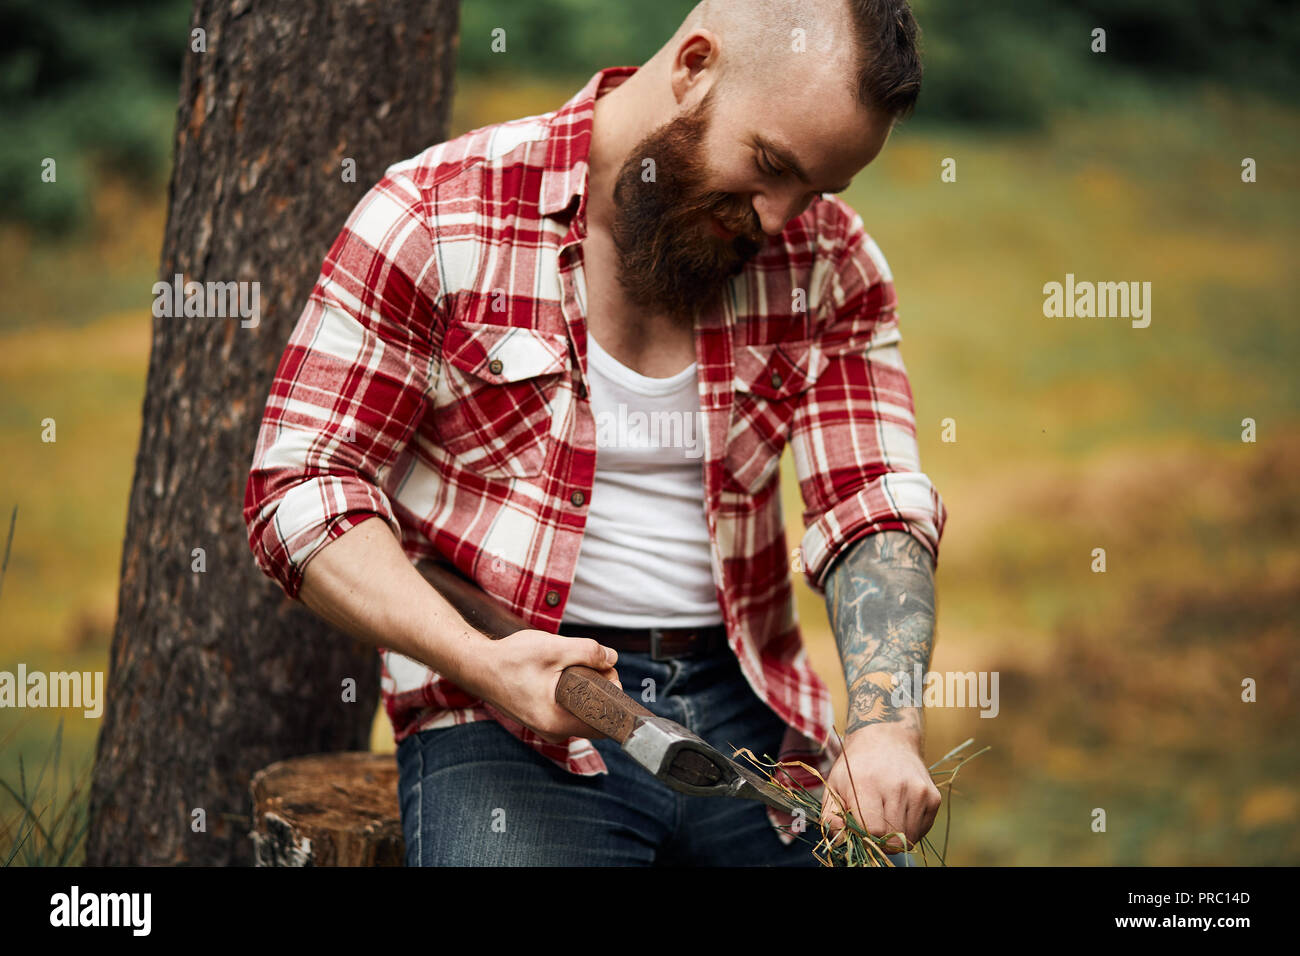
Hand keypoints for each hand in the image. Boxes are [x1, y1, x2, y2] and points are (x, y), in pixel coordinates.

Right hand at [458, 629, 620, 743]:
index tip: (607, 671)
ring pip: (584, 711)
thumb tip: (612, 658)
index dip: (614, 696)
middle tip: (594, 662)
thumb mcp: (554, 648)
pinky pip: (571, 709)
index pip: (605, 722)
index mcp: (558, 722)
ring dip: (589, 688)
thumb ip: (588, 652)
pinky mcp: (543, 718)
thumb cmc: (510, 659)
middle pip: (597, 716)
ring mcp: (548, 727)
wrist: (477, 666)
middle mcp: (554, 731)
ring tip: (576, 664)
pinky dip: (575, 691)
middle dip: (603, 688)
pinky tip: (566, 672)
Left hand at [819, 724, 940, 856]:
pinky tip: (898, 810)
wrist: (886, 739)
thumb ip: (830, 817)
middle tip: (871, 823)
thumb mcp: (834, 786)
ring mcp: (920, 792)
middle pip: (892, 839)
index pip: (873, 831)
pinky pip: (921, 830)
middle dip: (879, 839)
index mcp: (869, 784)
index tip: (858, 827)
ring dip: (895, 835)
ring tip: (884, 813)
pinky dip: (909, 828)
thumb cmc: (856, 767)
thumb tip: (839, 840)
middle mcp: (898, 787)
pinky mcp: (933, 798)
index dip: (864, 836)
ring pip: (908, 838)